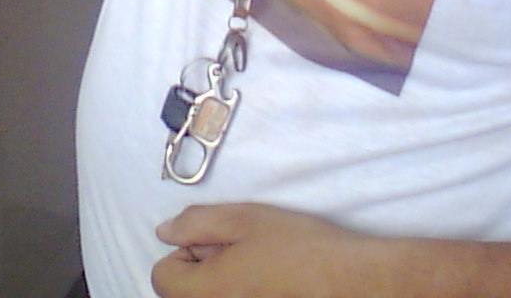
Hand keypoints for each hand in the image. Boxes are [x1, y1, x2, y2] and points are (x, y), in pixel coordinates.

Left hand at [152, 204, 398, 297]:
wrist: (349, 280)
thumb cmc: (298, 248)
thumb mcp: (242, 219)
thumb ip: (194, 223)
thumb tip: (165, 231)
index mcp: (203, 292)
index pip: (161, 275)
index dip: (185, 252)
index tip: (216, 243)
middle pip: (184, 293)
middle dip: (203, 269)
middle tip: (241, 253)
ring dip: (223, 283)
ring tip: (258, 269)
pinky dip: (242, 292)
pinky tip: (269, 285)